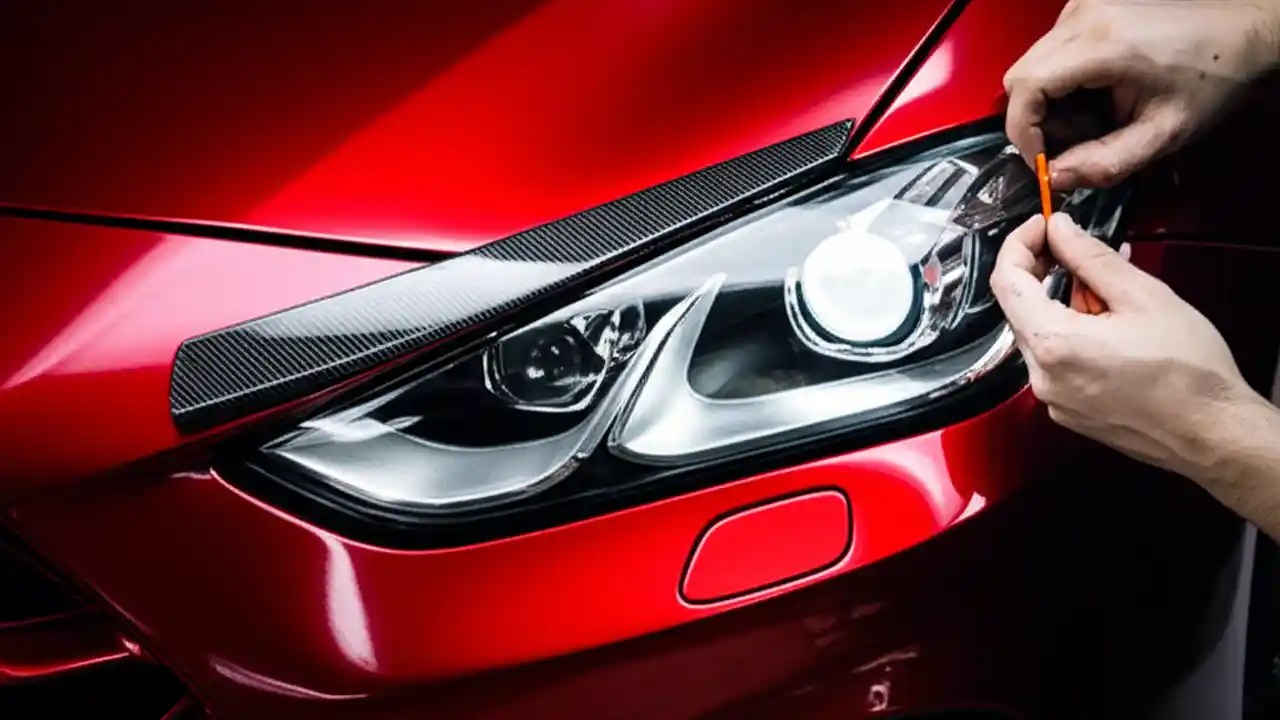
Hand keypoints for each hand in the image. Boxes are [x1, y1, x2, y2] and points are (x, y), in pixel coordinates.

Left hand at [989, 213, 1258, 480]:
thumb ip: (1091, 257)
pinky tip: (1110, 331)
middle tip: (1076, 251)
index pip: (1006, 281)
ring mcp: (1051, 398)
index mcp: (1053, 344)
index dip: (1019, 244)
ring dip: (1064, 306)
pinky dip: (1072, 336)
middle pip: (1021, 308)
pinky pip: (1055, 361)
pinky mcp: (1065, 410)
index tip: (1042, 225)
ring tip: (1111, 299)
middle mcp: (1042, 376)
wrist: (1211, 433)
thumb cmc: (1189, 373)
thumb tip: (1060, 230)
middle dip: (1045, 273)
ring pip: (1040, 334)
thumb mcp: (1143, 296)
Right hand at [1005, 0, 1279, 188]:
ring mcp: (1082, 6)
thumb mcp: (1161, 134)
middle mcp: (1082, 17)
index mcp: (1100, 45)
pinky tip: (1096, 94)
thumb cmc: (1212, 77)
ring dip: (1048, 100)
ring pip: (1032, 64)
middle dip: (1033, 119)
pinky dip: (1062, 81)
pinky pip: (1051, 52)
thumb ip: (1104, 163)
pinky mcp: (1086, 6)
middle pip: (1020, 76)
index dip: (1023, 132)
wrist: (1241, 32)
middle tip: (1067, 144)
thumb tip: (1055, 178)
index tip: (1042, 160)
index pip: (1025, 88)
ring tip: (1091, 117)